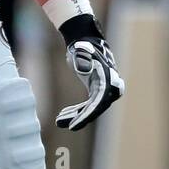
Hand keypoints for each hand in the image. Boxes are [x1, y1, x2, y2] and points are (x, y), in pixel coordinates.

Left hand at [55, 16, 124, 132]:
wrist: (85, 42)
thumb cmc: (83, 47)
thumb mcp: (82, 52)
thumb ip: (83, 59)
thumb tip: (83, 68)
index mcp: (108, 79)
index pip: (98, 103)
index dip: (86, 116)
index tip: (73, 125)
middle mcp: (110, 87)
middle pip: (95, 109)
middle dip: (79, 118)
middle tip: (61, 124)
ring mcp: (104, 90)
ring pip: (90, 109)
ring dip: (75, 115)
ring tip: (58, 121)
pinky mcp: (97, 91)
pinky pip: (88, 105)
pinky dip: (76, 111)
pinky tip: (63, 115)